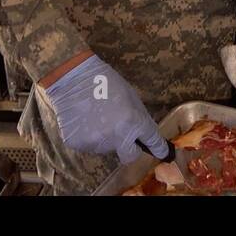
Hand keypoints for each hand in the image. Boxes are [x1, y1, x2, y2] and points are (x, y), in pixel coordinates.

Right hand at [42, 54, 167, 163]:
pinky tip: (85, 120)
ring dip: (107, 138)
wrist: (73, 79)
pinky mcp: (78, 145)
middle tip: (125, 136)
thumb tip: (145, 135)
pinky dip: (90, 136)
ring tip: (97, 117)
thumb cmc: (106, 82)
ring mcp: (96, 143)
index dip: (159, 148)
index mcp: (132, 122)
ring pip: (108, 148)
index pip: (152, 141)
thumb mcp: (131, 97)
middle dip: (130, 149)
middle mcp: (116, 137)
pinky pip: (90, 145)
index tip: (162, 153)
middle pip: (129, 156)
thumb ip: (140, 118)